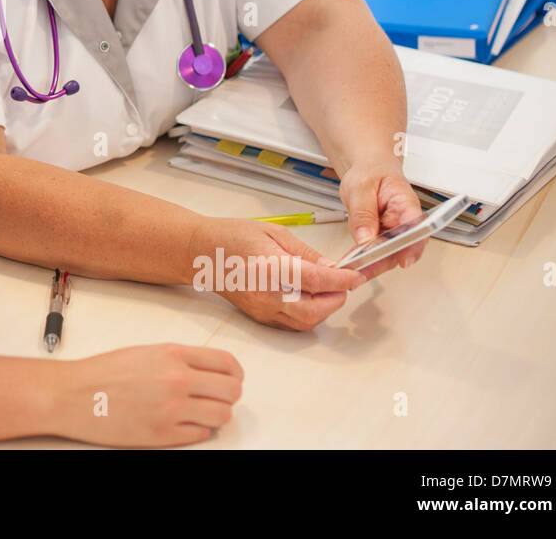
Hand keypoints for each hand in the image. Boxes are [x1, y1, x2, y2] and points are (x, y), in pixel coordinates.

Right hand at [55, 343, 243, 446]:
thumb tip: (208, 372)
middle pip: (231, 391)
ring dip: (217, 415)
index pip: (227, 363)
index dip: (235, 373)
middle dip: (229, 395)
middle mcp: (176, 380)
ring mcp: (171, 409)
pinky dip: (198, 430)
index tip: (232, 378)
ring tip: (202, 412)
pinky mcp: (163, 435)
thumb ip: (179, 360)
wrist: (73, 395)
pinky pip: (201, 434)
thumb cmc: (102, 373)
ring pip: (222, 415)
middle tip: (218, 397)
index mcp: (172, 354)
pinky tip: (184, 422)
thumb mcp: (146, 352)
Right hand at [189, 218, 365, 330]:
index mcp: (268, 268)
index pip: (316, 280)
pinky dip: (308, 314)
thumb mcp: (274, 232)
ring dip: (323, 309)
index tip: (355, 275)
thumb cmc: (231, 236)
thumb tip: (331, 268)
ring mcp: (261, 309)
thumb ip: (305, 253)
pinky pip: (292, 324)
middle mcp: (264, 294)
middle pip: (314, 311)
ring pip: (305, 322)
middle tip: (343, 283)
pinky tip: (309, 296)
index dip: (341, 280)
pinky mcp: (259, 316)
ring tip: (326, 289)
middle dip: (335, 299)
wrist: (200, 252)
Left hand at [337, 160, 426, 278]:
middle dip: (382, 262)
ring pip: (387, 253)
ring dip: (370, 264)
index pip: (417, 228)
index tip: (404, 261)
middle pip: (401, 247)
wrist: (368, 169)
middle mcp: (404, 220)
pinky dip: (363, 258)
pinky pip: (375, 250)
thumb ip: (363, 212)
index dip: (413, 247)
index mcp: (406, 204)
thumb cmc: (370, 172)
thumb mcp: (360, 187)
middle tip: (363, 270)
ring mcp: (393, 230)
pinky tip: (351, 262)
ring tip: (352, 269)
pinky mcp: (382, 236)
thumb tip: (365, 238)